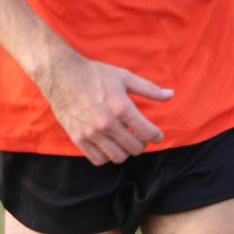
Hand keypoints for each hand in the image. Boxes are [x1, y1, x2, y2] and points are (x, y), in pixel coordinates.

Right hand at [35, 54, 172, 164]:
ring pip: (118, 157)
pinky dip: (106, 156)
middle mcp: (108, 124)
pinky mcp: (78, 138)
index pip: (148, 133)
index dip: (157, 136)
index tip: (156, 135)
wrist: (62, 74)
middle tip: (139, 137)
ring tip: (124, 141)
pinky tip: (108, 145)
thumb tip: (171, 95)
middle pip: (135, 148)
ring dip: (125, 151)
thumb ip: (149, 89)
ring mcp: (92, 133)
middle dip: (141, 144)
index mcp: (122, 108)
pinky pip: (98, 159)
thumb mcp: (125, 77)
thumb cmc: (95, 74)